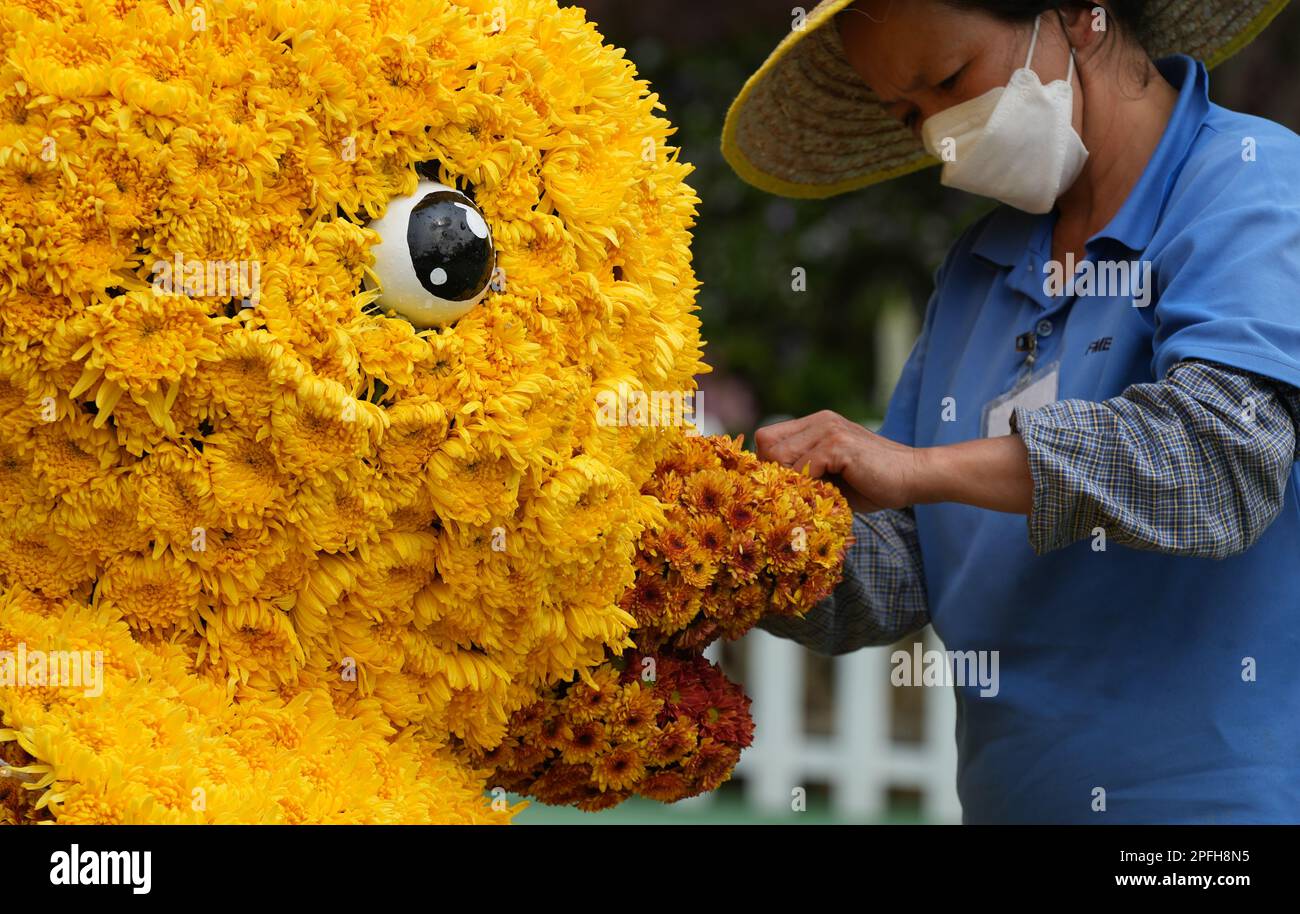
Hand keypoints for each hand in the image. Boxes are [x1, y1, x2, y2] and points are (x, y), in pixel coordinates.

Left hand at [754, 410, 919, 512]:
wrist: (914, 477)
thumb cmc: (873, 484)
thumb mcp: (830, 478)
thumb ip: (803, 476)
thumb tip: (771, 492)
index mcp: (816, 424)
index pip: (767, 438)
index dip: (768, 465)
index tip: (783, 488)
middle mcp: (820, 421)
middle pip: (766, 444)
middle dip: (774, 474)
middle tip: (794, 495)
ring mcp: (829, 429)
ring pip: (780, 456)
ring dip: (790, 482)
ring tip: (810, 497)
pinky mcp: (838, 444)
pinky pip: (803, 467)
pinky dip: (808, 486)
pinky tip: (826, 495)